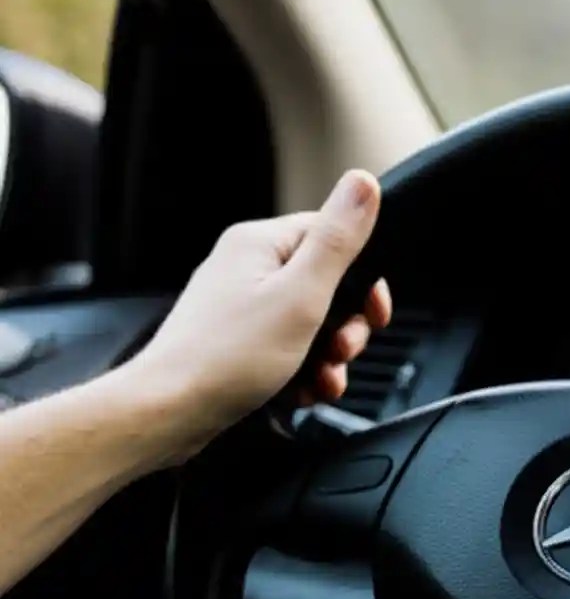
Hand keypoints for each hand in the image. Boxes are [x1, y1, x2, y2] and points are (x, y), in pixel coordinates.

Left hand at [127, 169, 390, 462]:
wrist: (167, 415)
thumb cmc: (225, 359)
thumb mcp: (301, 295)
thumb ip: (338, 240)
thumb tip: (363, 182)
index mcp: (259, 244)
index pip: (332, 236)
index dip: (362, 277)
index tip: (373, 310)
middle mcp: (246, 268)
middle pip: (326, 284)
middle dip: (346, 325)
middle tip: (342, 349)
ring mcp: (239, 306)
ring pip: (311, 322)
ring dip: (328, 355)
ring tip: (322, 378)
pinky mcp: (236, 342)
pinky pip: (288, 348)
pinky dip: (303, 371)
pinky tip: (302, 391)